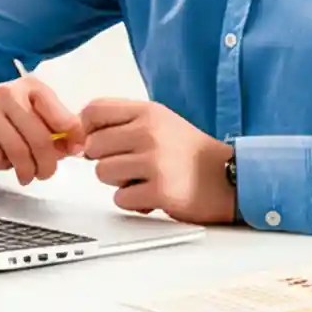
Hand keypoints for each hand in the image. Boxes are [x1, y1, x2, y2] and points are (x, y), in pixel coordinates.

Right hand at [0, 76, 84, 184]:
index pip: (59, 114)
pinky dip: (2, 166)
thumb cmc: (9, 129)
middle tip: (46, 173)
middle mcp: (6, 92)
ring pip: (17, 148)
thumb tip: (77, 146)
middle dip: (47, 162)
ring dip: (27, 169)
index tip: (73, 150)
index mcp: (30, 87)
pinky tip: (0, 160)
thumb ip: (59, 132)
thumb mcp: (37, 123)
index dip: (71, 136)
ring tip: (27, 174)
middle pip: (38, 135)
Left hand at [80, 99, 235, 223]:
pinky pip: (120, 199)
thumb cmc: (190, 153)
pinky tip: (152, 194)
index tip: (98, 140)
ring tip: (144, 179)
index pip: (93, 110)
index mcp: (148, 112)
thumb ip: (124, 122)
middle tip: (129, 164)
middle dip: (105, 160)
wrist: (229, 178)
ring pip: (102, 173)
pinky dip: (133, 202)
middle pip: (93, 147)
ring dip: (119, 182)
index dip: (88, 129)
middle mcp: (150, 133)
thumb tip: (82, 134)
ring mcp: (154, 162)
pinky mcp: (159, 191)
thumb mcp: (161, 121)